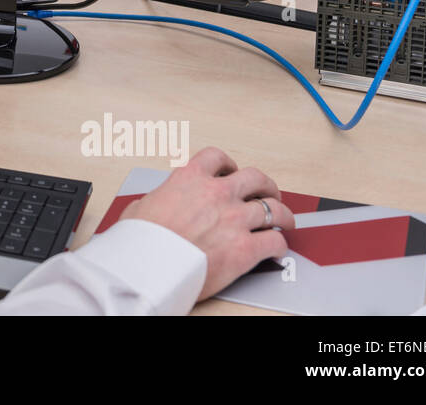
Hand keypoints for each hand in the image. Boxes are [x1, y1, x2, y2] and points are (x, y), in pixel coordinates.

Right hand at [121, 147, 294, 300]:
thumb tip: (155, 206)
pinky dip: (279, 245)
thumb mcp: (140, 207)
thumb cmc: (141, 240)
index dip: (228, 164)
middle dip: (265, 185)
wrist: (147, 267)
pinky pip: (275, 241)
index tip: (231, 170)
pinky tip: (276, 249)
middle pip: (255, 179)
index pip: (216, 158)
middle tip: (268, 193)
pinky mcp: (245, 248)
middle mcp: (217, 194)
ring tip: (285, 220)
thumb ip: (158, 200)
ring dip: (282, 214)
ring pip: (274, 208)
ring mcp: (234, 219)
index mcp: (189, 179)